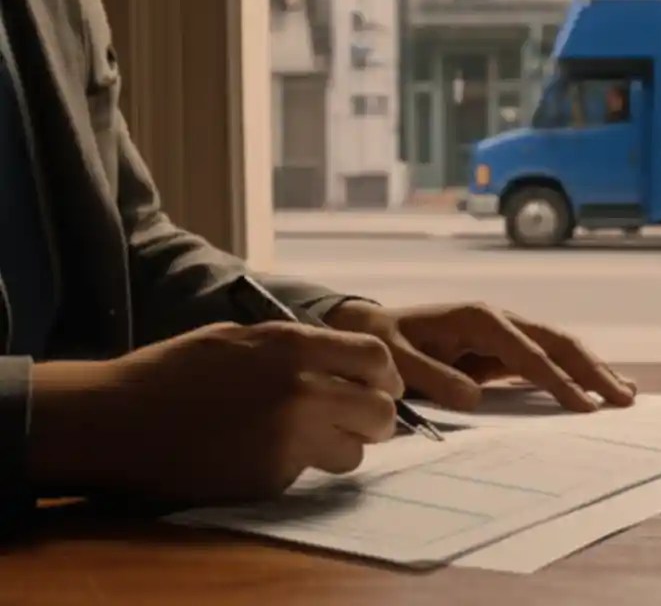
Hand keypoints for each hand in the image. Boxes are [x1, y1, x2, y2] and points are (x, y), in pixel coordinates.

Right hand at [27, 321, 403, 503]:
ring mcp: (287, 439)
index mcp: (293, 347)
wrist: (118, 419)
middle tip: (359, 421)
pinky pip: (307, 474)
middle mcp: (301, 391)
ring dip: (340, 448)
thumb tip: (343, 362)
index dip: (386, 376)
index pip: (376, 358)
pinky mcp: (270, 478)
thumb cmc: (175, 371)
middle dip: (376, 419)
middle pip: (380, 413)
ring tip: (306, 438)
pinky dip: (294, 466)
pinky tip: (259, 453)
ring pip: (353, 453)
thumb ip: (296, 348)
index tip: (383, 386)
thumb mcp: (240, 337)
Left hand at [325, 301, 635, 412]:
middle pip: (558, 342)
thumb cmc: (384, 344)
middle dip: (593, 370)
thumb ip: (433, 377)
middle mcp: (500, 319)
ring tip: (627, 394)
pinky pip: (548, 359)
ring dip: (593, 369)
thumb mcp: (398, 361)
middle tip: (625, 399)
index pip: (529, 352)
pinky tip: (597, 389)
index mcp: (479, 318)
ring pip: (560, 347)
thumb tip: (474, 398)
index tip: (583, 406)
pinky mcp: (505, 348)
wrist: (372, 329)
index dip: (557, 379)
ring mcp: (506, 332)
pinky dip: (575, 373)